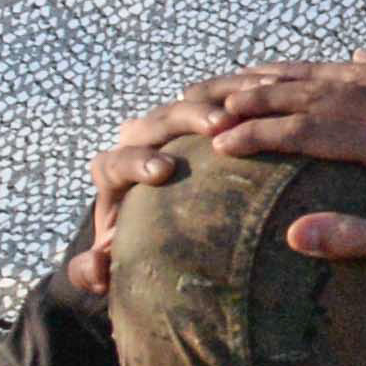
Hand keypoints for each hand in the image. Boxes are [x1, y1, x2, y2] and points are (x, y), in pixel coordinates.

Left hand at [75, 81, 246, 295]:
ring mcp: (170, 128)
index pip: (116, 160)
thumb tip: (96, 268)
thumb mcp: (113, 263)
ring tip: (255, 103)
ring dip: (221, 100)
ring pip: (190, 102)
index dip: (136, 160)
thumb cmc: (137, 244)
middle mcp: (138, 142)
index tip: (163, 171)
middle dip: (187, 118)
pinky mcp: (198, 122)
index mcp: (113, 172)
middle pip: (157, 120)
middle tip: (220, 124)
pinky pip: (219, 99)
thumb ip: (94, 270)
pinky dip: (241, 96)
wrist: (157, 223)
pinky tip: (271, 95)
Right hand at [188, 58, 365, 269]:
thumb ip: (355, 237)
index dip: (258, 135)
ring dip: (307, 71)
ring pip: (355, 71)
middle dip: (265, 94)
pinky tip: (350, 56)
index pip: (306, 131)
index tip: (219, 142)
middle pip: (320, 91)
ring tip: (265, 71)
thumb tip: (292, 235)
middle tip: (220, 97)